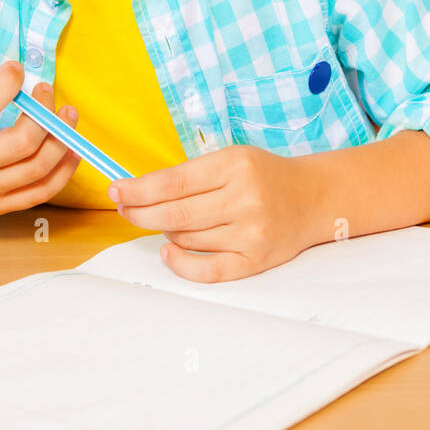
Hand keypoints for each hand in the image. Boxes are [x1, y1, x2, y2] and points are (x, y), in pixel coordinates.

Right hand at [0, 11, 80, 216]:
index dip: (6, 85)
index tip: (17, 67)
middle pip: (19, 143)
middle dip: (43, 114)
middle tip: (47, 90)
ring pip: (35, 169)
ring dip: (60, 140)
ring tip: (67, 113)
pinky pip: (40, 193)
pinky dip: (63, 171)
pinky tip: (71, 147)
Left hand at [107, 145, 320, 282]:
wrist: (313, 198)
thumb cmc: (263, 175)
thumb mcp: (232, 159)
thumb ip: (192, 175)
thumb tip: (140, 194)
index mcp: (235, 164)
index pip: (173, 181)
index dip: (139, 189)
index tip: (116, 190)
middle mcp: (245, 197)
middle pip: (175, 213)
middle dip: (140, 213)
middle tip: (123, 209)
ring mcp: (252, 231)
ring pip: (187, 239)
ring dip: (168, 231)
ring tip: (171, 221)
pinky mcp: (257, 260)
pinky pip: (209, 271)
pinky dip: (182, 264)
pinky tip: (169, 252)